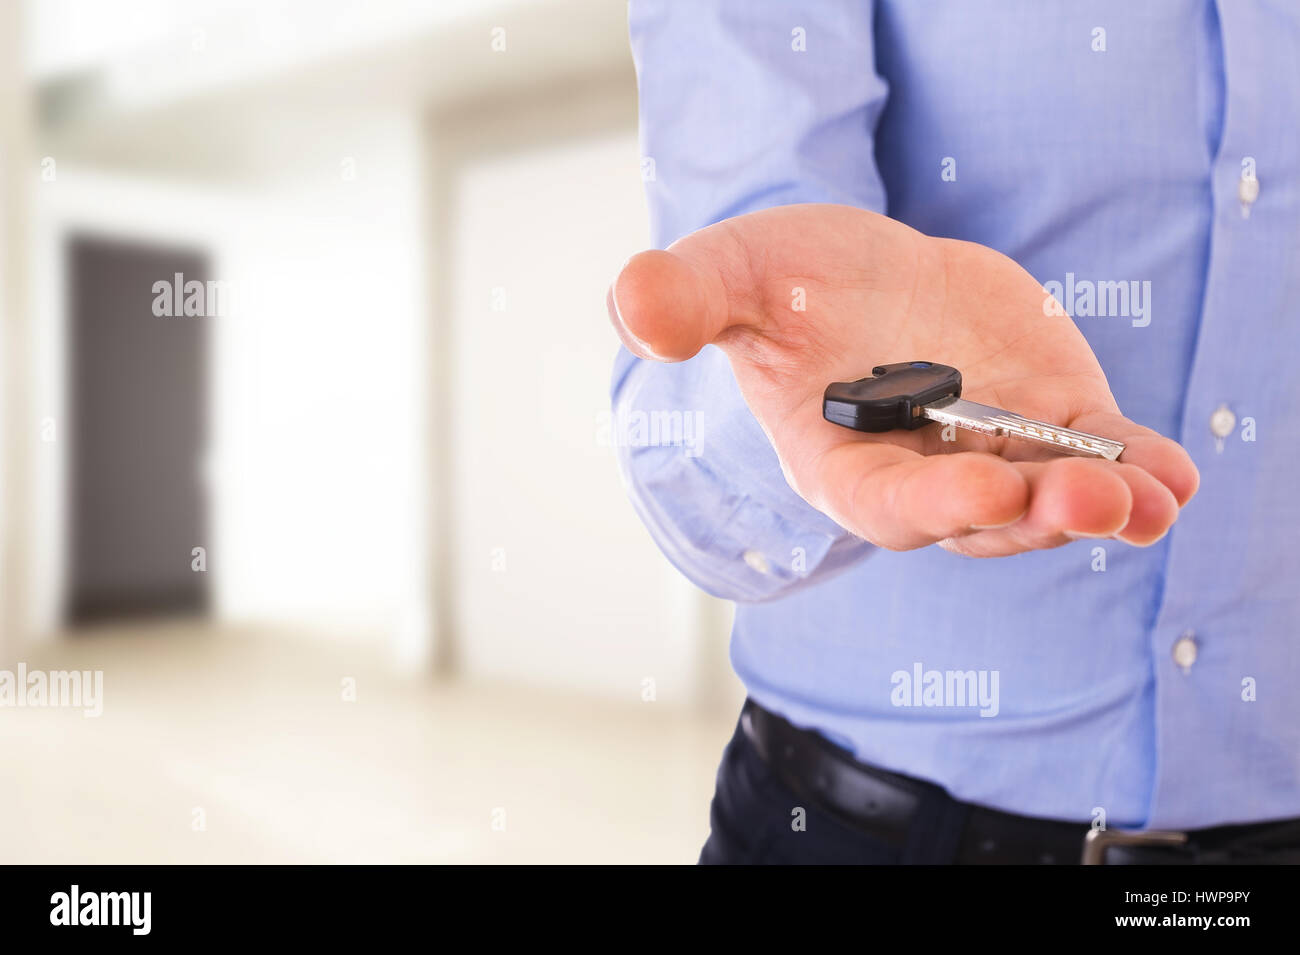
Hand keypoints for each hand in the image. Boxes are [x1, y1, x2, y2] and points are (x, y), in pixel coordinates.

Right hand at [607, 203, 1197, 555]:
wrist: (857, 273)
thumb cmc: (781, 283)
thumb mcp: (728, 274)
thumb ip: (685, 298)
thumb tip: (635, 306)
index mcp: (840, 459)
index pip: (887, 501)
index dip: (933, 500)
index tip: (983, 485)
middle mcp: (920, 472)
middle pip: (981, 512)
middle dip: (1035, 511)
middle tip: (1093, 499)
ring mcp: (992, 448)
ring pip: (1048, 494)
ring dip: (1101, 502)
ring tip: (1149, 495)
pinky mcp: (1047, 416)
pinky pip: (1097, 453)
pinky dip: (1138, 468)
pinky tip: (1172, 473)